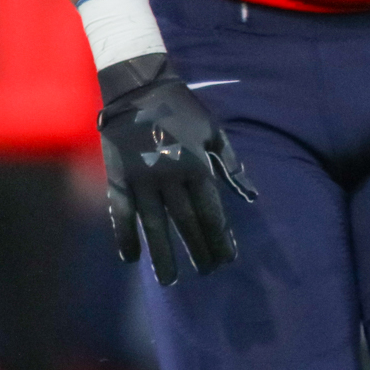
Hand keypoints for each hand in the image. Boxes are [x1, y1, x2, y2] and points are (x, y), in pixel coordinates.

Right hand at [96, 53, 256, 285]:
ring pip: (155, 225)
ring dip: (163, 254)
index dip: (220, 238)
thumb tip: (251, 196)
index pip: (211, 212)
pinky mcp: (118, 177)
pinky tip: (131, 259)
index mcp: (196, 165)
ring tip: (170, 280)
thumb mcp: (214, 132)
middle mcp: (170, 176)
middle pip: (186, 223)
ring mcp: (142, 179)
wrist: (139, 88)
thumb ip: (231, 165)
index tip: (227, 258)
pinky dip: (124, 236)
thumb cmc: (183, 110)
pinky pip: (121, 213)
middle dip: (198, 250)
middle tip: (206, 273)